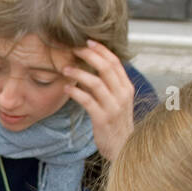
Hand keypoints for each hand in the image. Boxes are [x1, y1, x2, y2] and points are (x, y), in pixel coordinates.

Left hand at [64, 39, 135, 161]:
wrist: (124, 149)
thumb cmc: (117, 124)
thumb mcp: (118, 102)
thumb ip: (110, 86)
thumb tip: (93, 68)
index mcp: (127, 88)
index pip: (115, 62)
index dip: (101, 50)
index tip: (87, 41)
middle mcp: (122, 95)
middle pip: (106, 68)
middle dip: (88, 55)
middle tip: (73, 50)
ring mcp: (113, 107)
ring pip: (96, 83)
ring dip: (78, 73)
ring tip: (65, 69)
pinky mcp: (102, 119)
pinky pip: (87, 100)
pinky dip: (75, 92)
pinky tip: (66, 88)